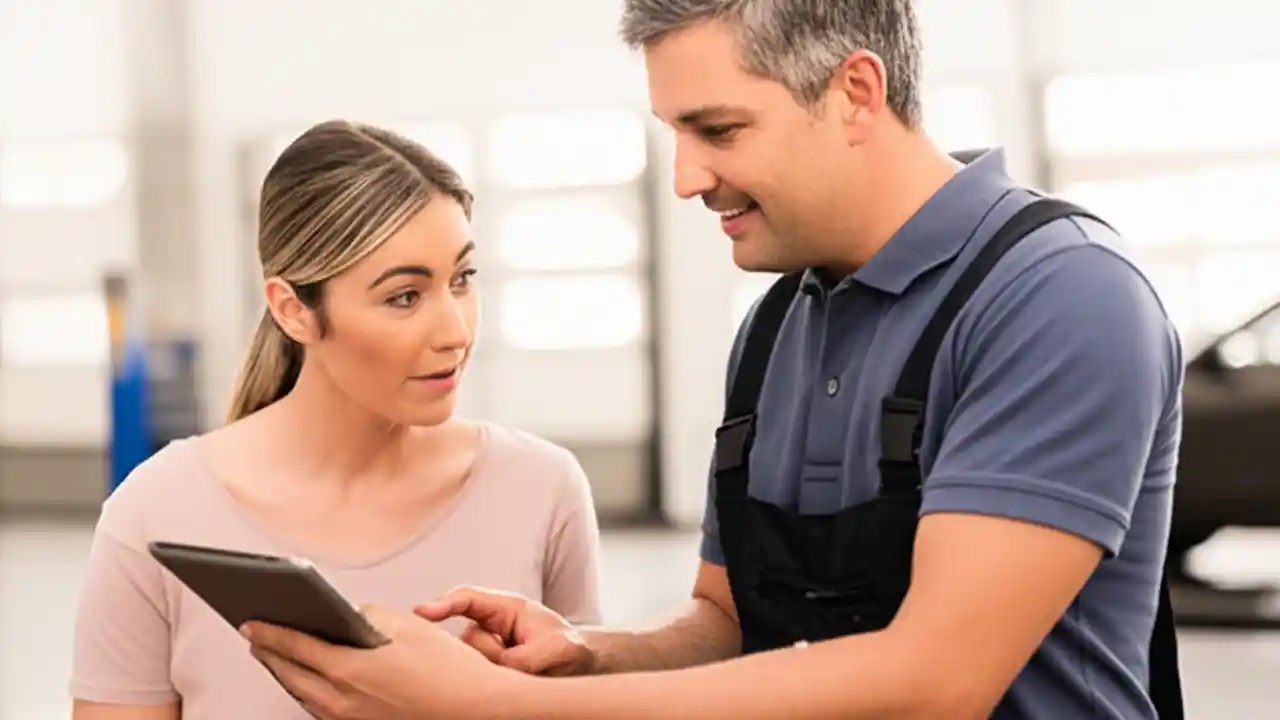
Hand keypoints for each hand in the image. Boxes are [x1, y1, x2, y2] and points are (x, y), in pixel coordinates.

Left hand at [243, 605, 508, 719]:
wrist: (474, 708)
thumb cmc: (447, 669)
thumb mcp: (407, 627)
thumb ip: (368, 616)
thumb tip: (350, 616)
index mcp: (347, 669)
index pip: (293, 645)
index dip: (268, 630)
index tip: (250, 620)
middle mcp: (340, 700)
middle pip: (288, 673)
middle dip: (268, 652)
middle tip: (255, 634)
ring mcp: (347, 719)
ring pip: (300, 694)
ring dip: (284, 672)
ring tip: (275, 654)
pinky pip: (319, 709)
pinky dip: (305, 690)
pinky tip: (308, 679)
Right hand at [415, 586, 595, 676]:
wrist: (575, 667)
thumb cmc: (565, 646)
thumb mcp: (559, 648)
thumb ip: (528, 657)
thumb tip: (501, 669)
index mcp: (502, 609)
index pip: (467, 601)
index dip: (444, 604)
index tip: (420, 612)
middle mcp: (485, 630)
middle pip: (469, 639)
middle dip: (490, 649)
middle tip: (522, 651)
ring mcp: (482, 653)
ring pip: (478, 664)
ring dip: (504, 668)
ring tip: (533, 666)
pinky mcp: (482, 674)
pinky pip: (480, 681)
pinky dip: (499, 683)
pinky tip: (521, 678)